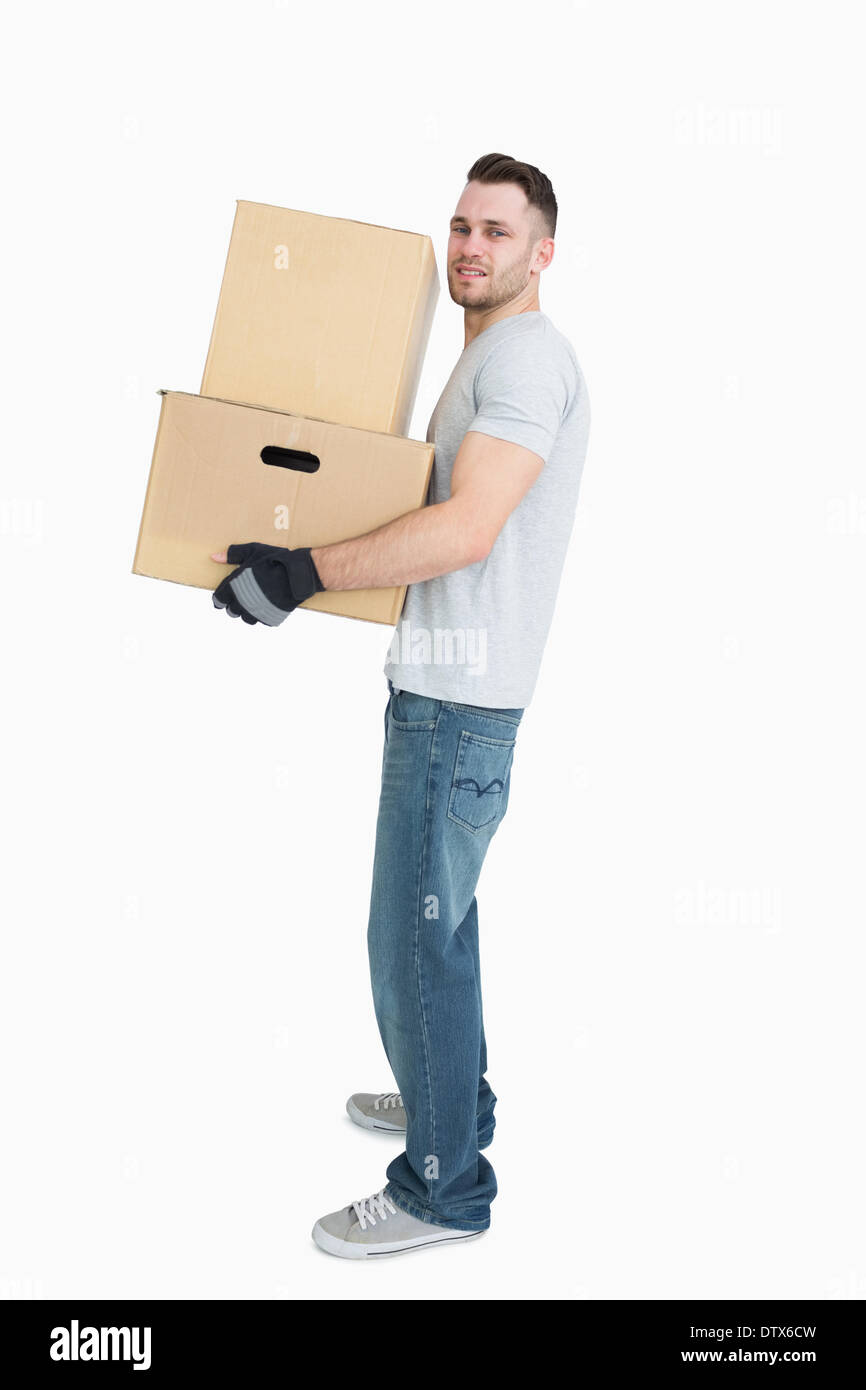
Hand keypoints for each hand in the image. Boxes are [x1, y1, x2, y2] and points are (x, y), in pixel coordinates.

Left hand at [210, 543, 324, 624]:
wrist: (297, 574)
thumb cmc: (274, 560)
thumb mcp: (252, 551)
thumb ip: (232, 555)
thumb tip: (214, 557)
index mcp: (234, 587)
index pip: (219, 600)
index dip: (220, 599)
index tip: (223, 598)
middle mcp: (242, 602)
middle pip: (232, 611)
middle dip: (234, 605)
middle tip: (242, 597)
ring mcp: (257, 612)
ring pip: (245, 618)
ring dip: (247, 612)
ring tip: (254, 603)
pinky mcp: (270, 617)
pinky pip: (261, 621)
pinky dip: (262, 615)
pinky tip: (266, 606)